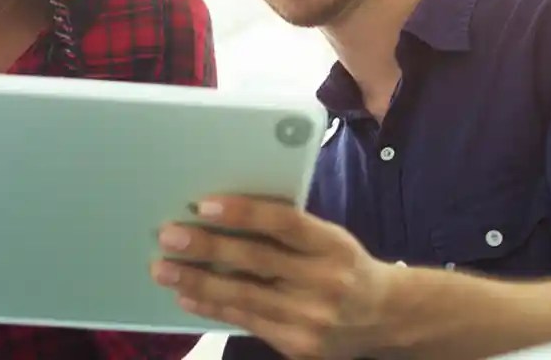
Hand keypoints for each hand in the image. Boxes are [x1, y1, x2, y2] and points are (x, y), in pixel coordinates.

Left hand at [149, 196, 400, 359]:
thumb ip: (286, 229)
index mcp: (332, 245)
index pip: (284, 223)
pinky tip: (186, 295)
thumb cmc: (343, 265)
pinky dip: (212, 307)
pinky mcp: (299, 346)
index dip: (244, 213)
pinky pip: (246, 322)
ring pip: (244, 296)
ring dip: (197, 280)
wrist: (387, 318)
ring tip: (163, 267)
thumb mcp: (328, 238)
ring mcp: (312, 318)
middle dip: (207, 247)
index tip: (204, 205)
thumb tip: (220, 212)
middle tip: (168, 235)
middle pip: (257, 260)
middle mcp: (325, 282)